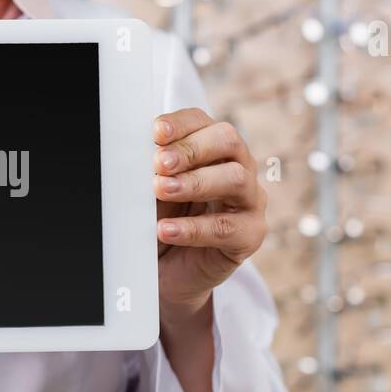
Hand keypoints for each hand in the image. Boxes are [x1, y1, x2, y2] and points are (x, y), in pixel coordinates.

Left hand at [152, 109, 266, 308]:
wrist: (168, 269)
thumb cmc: (165, 219)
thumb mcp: (153, 191)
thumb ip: (153, 170)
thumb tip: (140, 154)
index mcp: (213, 149)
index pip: (203, 122)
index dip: (180, 124)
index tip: (155, 133)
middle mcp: (238, 167)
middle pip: (228, 140)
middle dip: (191, 149)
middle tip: (159, 164)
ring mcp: (249, 200)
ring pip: (235, 179)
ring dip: (195, 182)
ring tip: (161, 190)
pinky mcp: (250, 235)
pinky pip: (226, 228)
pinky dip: (193, 228)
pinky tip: (166, 230)